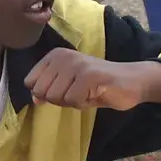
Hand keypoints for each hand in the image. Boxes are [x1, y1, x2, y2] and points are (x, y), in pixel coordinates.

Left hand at [25, 52, 160, 110]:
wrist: (130, 82)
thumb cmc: (98, 85)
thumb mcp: (68, 87)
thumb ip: (49, 90)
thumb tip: (34, 99)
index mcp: (55, 56)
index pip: (31, 82)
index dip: (46, 93)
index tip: (65, 89)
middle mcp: (63, 56)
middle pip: (42, 92)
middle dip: (59, 99)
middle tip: (78, 92)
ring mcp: (76, 64)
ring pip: (55, 97)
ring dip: (72, 102)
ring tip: (87, 92)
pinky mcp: (88, 75)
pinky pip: (72, 100)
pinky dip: (83, 104)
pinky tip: (95, 94)